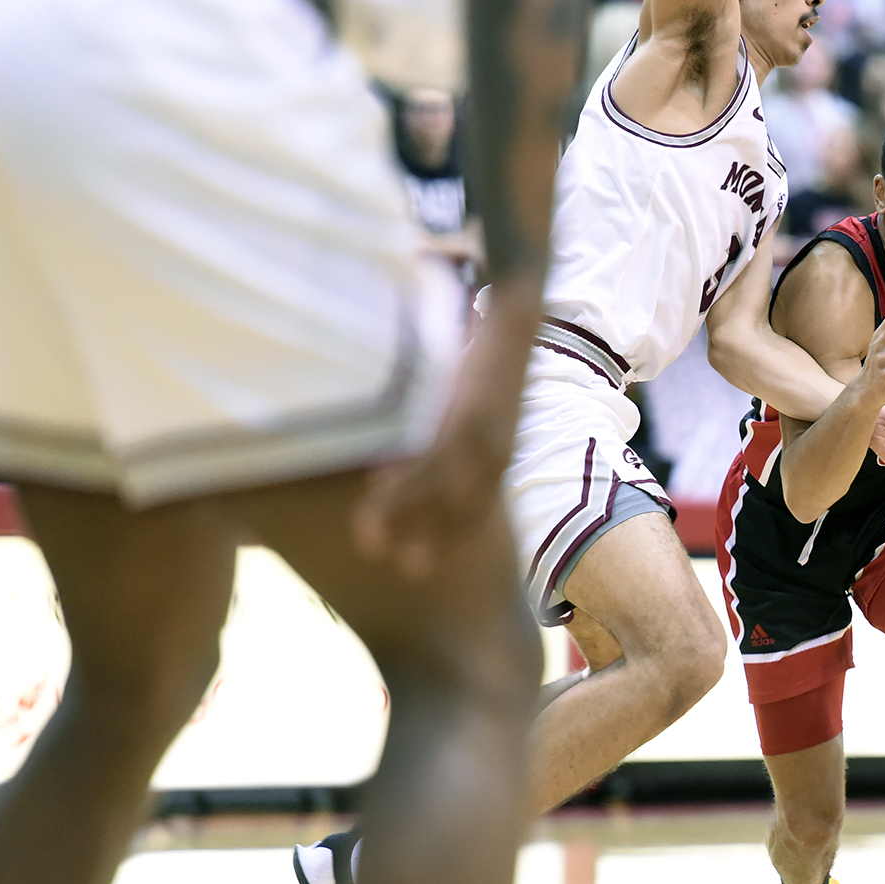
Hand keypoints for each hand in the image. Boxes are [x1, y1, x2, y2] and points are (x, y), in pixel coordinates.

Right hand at [351, 294, 531, 579]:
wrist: (515, 314)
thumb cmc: (486, 355)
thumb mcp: (471, 402)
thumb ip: (447, 429)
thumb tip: (416, 447)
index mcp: (499, 451)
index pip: (476, 507)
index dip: (447, 534)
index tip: (419, 562)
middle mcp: (496, 449)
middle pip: (463, 509)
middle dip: (430, 539)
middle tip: (402, 569)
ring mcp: (485, 431)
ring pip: (441, 486)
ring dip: (404, 513)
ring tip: (369, 539)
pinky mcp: (470, 407)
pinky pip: (434, 448)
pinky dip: (407, 470)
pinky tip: (375, 485)